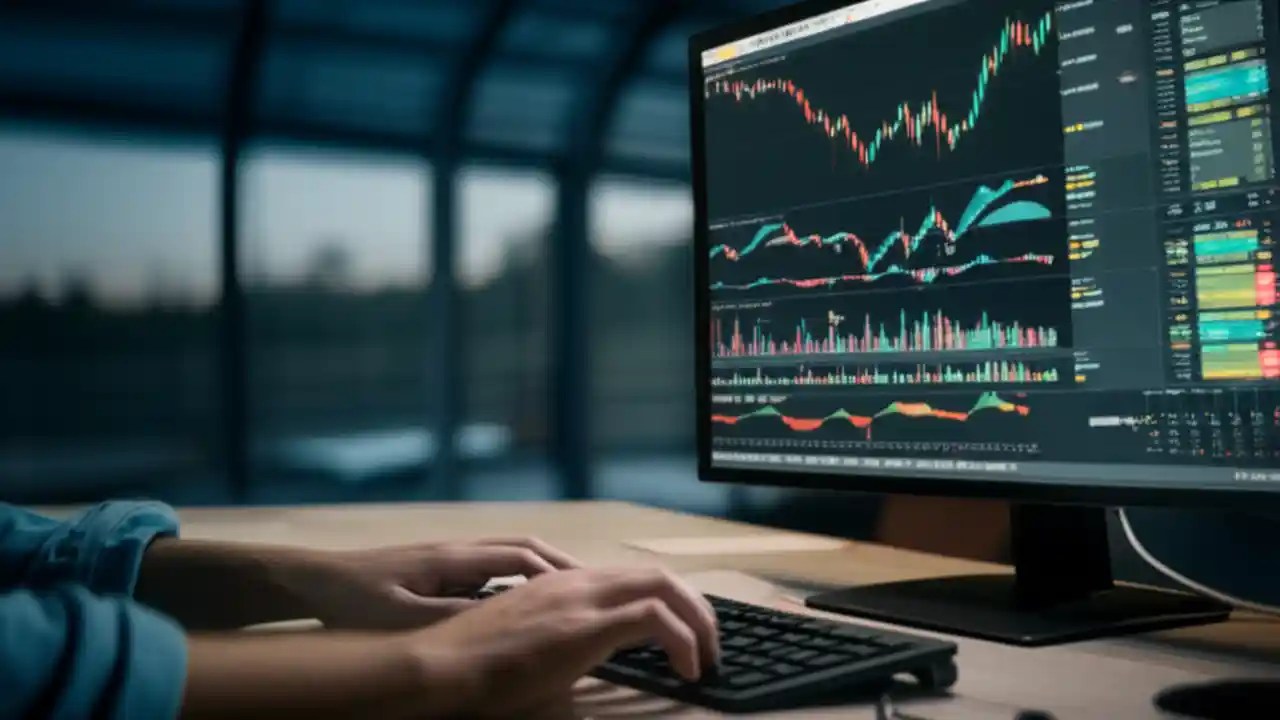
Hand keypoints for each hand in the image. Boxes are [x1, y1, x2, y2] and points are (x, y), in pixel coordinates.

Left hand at [297, 537, 581, 629]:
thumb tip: (498, 619)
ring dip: (539, 569)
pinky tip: (523, 603)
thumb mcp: (399, 616)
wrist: (313, 580)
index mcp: (452, 558)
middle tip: (591, 585)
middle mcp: (456, 551)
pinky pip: (489, 570)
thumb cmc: (353, 600)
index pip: (516, 556)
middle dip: (557, 563)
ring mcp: (447, 559)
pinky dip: (516, 579)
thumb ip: (447, 617)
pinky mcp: (438, 570)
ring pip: (506, 556)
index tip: (582, 589)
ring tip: (569, 593)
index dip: (552, 571)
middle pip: (519, 548)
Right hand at [406, 567, 720, 717]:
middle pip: (658, 574)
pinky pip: (653, 617)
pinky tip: (686, 669)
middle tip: (710, 645)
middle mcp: (579, 581)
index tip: (687, 637)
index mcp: (567, 584)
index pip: (635, 578)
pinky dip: (683, 639)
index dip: (671, 603)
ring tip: (706, 657)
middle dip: (696, 607)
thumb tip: (597, 660)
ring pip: (662, 585)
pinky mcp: (584, 625)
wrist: (443, 665)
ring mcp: (582, 598)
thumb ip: (571, 643)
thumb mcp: (536, 646)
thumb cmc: (478, 667)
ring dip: (697, 620)